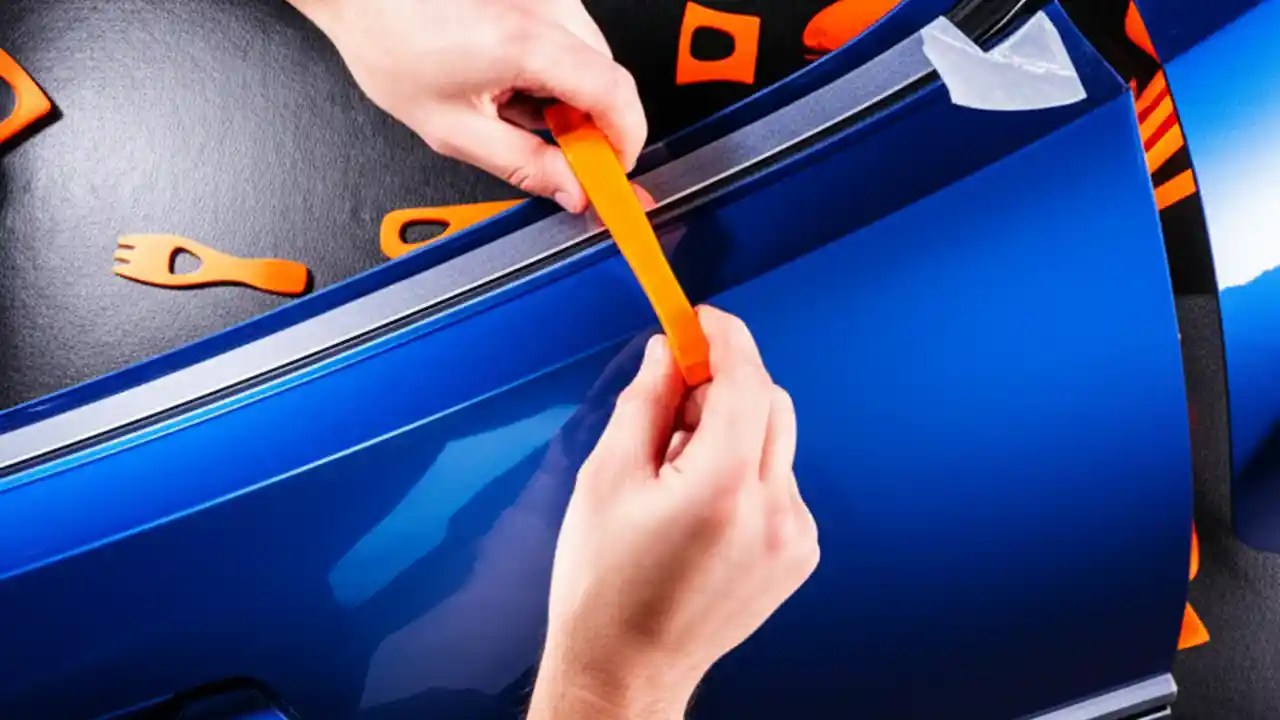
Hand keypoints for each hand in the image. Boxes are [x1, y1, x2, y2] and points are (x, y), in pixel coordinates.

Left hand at [289, 0, 646, 212]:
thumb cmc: (391, 42)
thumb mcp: (454, 129)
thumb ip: (524, 166)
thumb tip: (572, 191)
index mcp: (527, 42)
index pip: (616, 97)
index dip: (624, 145)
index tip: (613, 175)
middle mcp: (547, 7)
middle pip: (608, 81)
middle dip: (589, 126)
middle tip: (555, 154)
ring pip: (590, 61)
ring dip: (566, 97)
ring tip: (509, 103)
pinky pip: (570, 40)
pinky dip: (551, 70)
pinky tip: (508, 77)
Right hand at [529, 307, 819, 719]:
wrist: (628, 668)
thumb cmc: (604, 586)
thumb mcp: (606, 480)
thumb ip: (644, 404)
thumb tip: (668, 353)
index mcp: (721, 489)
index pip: (745, 382)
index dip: (724, 340)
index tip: (703, 322)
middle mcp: (772, 511)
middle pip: (771, 403)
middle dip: (724, 388)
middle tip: (672, 403)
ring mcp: (793, 536)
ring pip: (776, 441)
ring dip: (733, 431)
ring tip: (678, 472)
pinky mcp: (798, 553)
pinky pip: (781, 480)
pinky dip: (746, 470)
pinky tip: (701, 505)